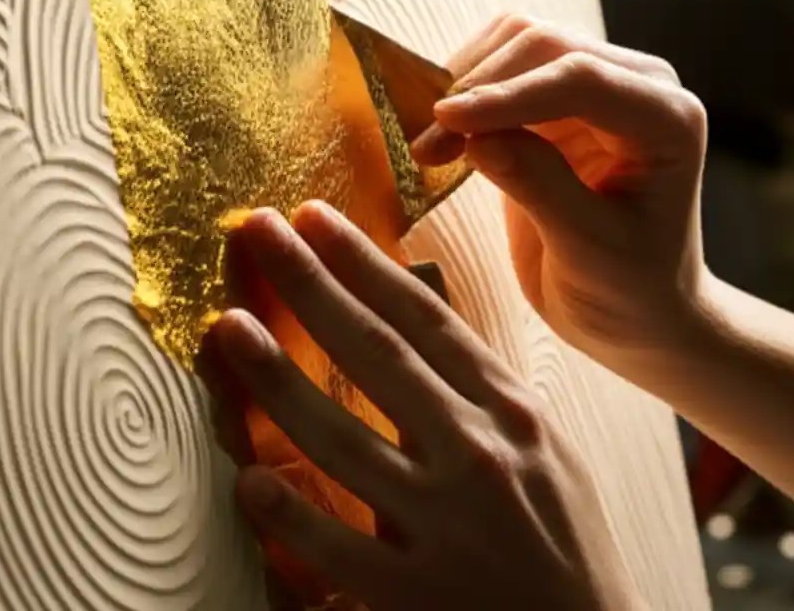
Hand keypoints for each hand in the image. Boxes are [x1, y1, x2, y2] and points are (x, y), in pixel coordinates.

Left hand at [196, 203, 642, 610]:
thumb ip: (486, 393)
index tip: (317, 219)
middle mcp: (480, 455)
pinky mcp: (418, 594)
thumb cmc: (565, 542)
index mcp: (512, 413)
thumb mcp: (548, 450)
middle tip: (259, 231)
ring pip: (345, 439)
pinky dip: (293, 516)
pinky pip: (341, 549)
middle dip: (312, 286)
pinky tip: (250, 480)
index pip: (427, 320)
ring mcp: (448, 525)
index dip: (365, 265)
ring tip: (228, 330)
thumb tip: (420, 325)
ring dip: (278, 381)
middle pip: (379, 354)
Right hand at [415, 14, 708, 359]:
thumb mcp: (588, 252)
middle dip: (479, 87)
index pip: (582, 80)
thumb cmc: (629, 290)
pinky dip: (466, 95)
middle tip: (426, 148)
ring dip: (465, 84)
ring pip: (518, 42)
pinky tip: (445, 139)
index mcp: (667, 120)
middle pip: (545, 45)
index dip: (508, 95)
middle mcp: (638, 86)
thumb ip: (540, 187)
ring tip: (431, 148)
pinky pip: (503, 70)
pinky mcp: (558, 99)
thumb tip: (476, 137)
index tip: (445, 120)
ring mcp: (599, 85)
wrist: (636, 313)